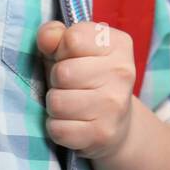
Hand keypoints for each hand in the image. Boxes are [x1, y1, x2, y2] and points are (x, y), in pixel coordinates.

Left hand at [37, 20, 135, 159]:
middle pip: (62, 72)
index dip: (62, 50)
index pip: (72, 39)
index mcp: (119, 44)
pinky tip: (72, 123)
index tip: (71, 58)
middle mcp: (123, 73)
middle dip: (56, 79)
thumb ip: (54, 35)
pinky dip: (57, 127)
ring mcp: (115, 106)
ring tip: (70, 103)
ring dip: (55, 104)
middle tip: (69, 85)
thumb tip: (46, 37)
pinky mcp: (103, 134)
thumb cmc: (86, 76)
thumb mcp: (71, 49)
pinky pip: (58, 129)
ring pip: (57, 102)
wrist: (117, 123)